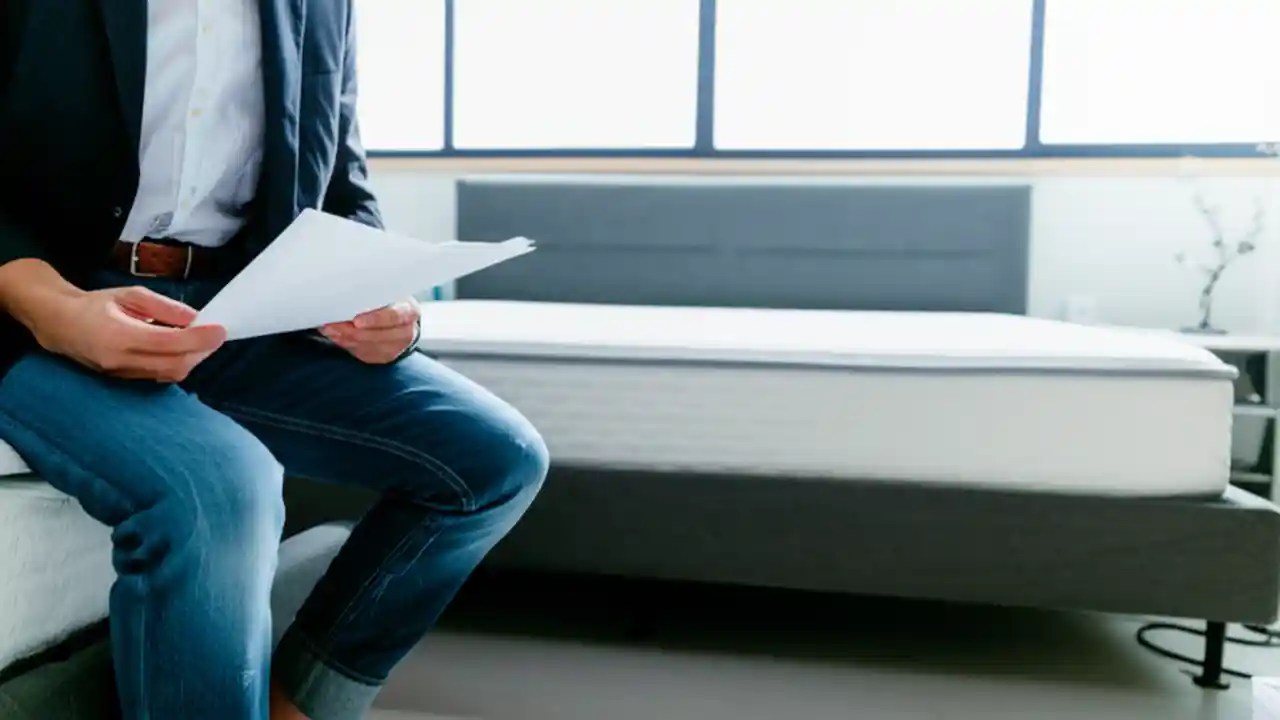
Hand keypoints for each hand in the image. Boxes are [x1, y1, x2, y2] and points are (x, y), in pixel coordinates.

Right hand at [29, 286, 226, 381]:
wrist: (60, 323)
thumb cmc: (95, 304)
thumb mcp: (130, 295)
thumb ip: (164, 307)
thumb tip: (195, 318)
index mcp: (119, 335)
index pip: (169, 343)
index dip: (199, 339)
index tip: (220, 330)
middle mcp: (120, 360)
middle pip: (174, 365)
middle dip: (201, 351)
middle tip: (215, 335)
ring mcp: (120, 373)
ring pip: (169, 374)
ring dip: (191, 359)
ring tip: (201, 341)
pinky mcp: (122, 379)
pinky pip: (158, 376)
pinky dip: (176, 364)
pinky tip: (183, 350)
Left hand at [320, 299, 420, 364]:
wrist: (403, 319)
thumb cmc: (391, 301)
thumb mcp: (387, 292)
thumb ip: (371, 295)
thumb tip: (345, 295)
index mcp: (409, 311)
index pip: (394, 316)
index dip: (374, 319)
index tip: (356, 320)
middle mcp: (406, 332)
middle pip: (376, 336)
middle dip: (350, 331)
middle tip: (331, 324)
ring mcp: (396, 348)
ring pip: (366, 347)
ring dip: (344, 338)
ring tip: (329, 329)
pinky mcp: (385, 357)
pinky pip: (363, 354)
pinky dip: (347, 344)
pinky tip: (337, 336)